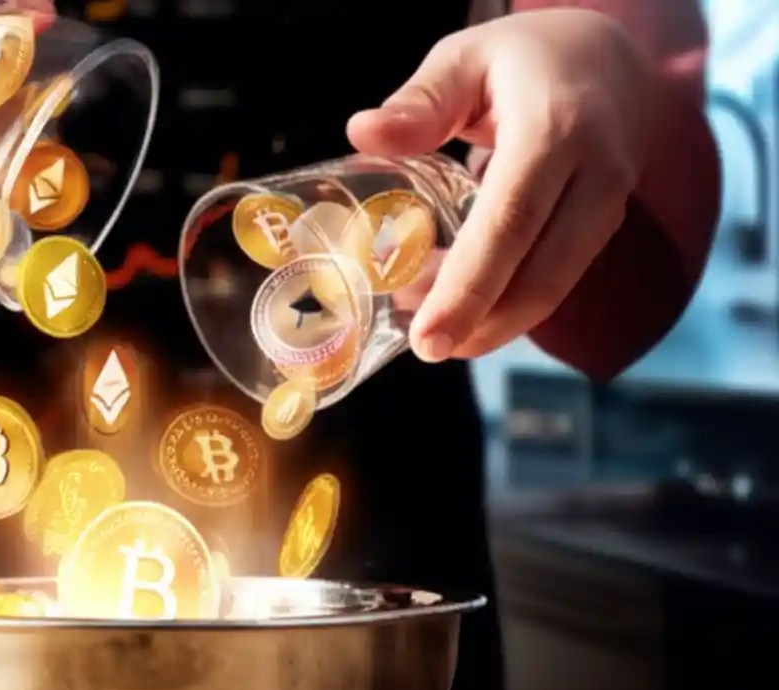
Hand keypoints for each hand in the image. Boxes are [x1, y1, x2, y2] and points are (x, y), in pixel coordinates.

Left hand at [347, 9, 654, 362]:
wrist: (611, 57)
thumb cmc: (523, 58)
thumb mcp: (464, 60)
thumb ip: (419, 102)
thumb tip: (363, 133)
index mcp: (555, 130)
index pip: (511, 222)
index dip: (469, 285)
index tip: (428, 334)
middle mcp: (596, 174)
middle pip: (542, 272)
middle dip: (482, 323)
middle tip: (424, 349)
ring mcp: (607, 205)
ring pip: (554, 286)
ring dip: (492, 319)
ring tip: (428, 326)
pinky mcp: (603, 227)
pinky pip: (556, 278)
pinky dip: (508, 302)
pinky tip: (457, 305)